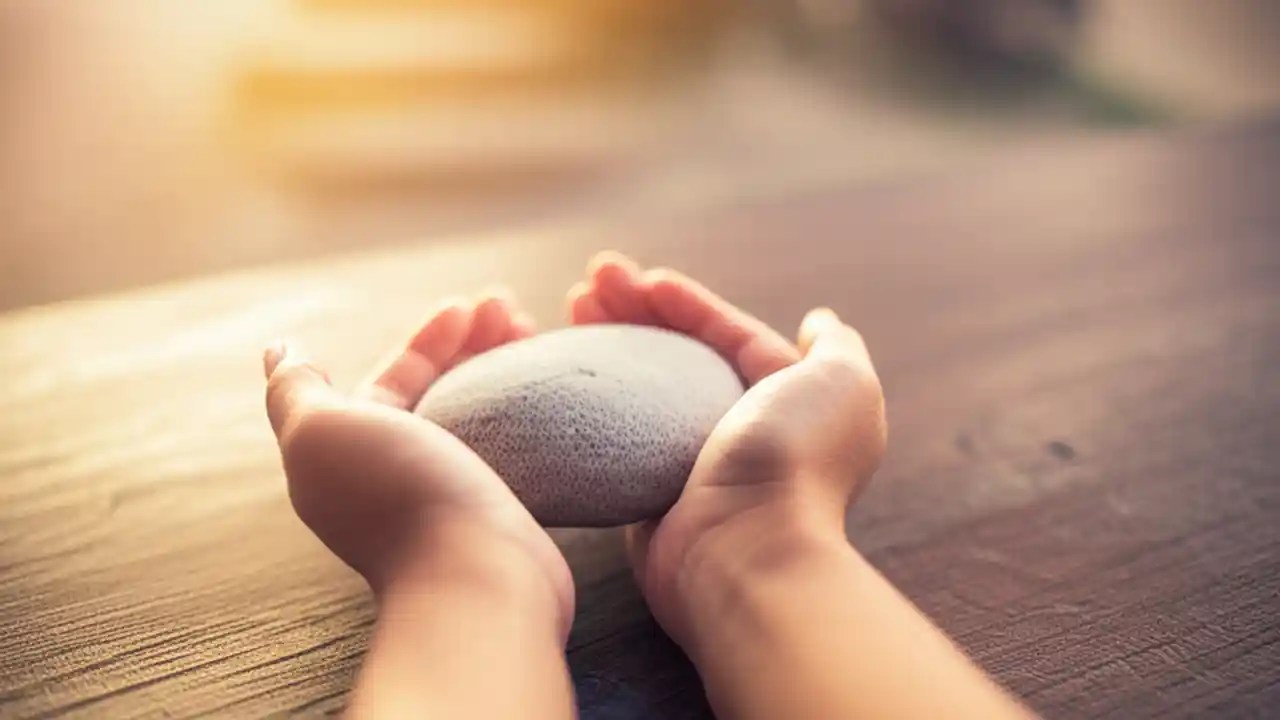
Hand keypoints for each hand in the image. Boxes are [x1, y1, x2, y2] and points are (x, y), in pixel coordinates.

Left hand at [263, 292, 573, 638]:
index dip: (426, 339)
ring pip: (475, 417)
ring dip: (499, 370)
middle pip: (436, 393)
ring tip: (535, 336)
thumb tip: (278, 352)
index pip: (389, 380)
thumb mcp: (322, 431)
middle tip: (516, 313)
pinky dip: (523, 415)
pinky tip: (548, 398)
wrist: (477, 578)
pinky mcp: (493, 516)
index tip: (471, 306)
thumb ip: (296, 390)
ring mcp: (448, 500)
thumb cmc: (400, 498)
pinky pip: (506, 450)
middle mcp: (394, 477)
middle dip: (470, 344)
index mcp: (349, 455)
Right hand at [567, 253, 886, 649]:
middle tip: (587, 284)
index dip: (685, 303)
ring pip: (642, 390)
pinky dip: (592, 402)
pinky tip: (566, 371)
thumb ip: (836, 347)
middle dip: (635, 312)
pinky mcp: (652, 494)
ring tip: (570, 307)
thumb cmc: (794, 461)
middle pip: (678, 356)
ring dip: (609, 344)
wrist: (746, 551)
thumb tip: (821, 320)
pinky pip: (617, 435)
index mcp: (784, 402)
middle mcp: (741, 432)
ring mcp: (693, 464)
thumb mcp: (843, 385)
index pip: (729, 336)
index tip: (639, 279)